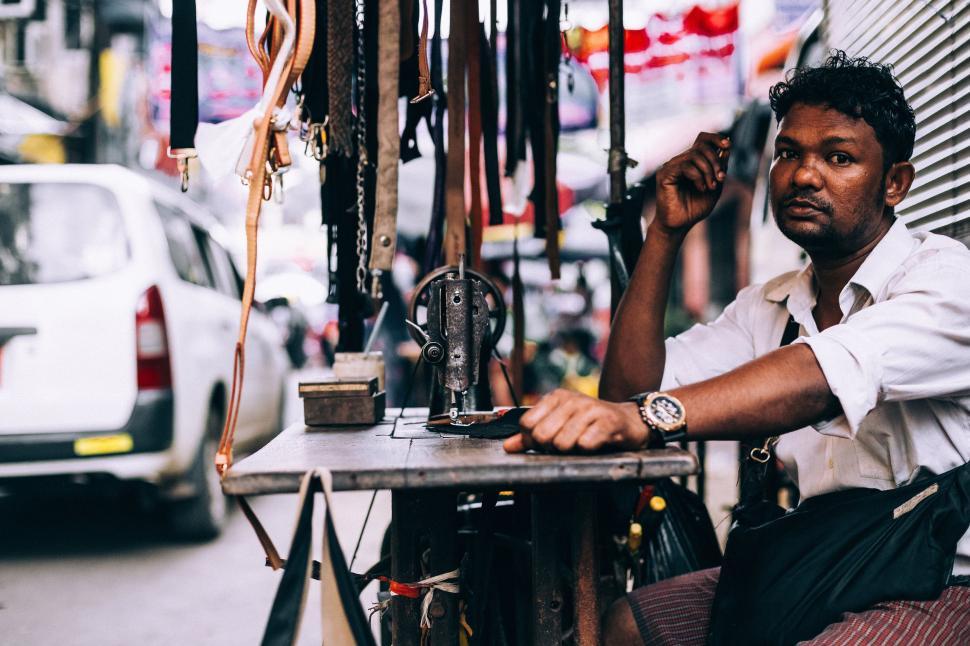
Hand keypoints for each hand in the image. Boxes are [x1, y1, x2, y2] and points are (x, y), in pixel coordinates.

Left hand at [503, 389, 648, 452]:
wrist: (628, 421)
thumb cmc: (591, 424)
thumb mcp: (560, 425)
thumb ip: (532, 436)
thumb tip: (508, 446)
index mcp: (556, 397)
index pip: (527, 424)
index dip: (533, 440)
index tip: (546, 443)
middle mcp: (571, 400)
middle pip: (542, 435)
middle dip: (551, 448)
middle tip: (566, 445)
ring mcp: (590, 409)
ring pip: (562, 442)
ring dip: (571, 450)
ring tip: (581, 443)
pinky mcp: (607, 422)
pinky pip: (585, 444)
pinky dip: (588, 450)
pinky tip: (595, 444)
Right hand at [654, 133, 730, 233]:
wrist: (679, 225)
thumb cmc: (694, 208)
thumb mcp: (715, 186)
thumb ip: (720, 168)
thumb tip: (727, 147)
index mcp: (691, 162)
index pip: (702, 140)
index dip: (716, 138)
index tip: (728, 144)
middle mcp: (680, 161)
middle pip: (701, 146)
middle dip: (715, 160)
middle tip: (720, 178)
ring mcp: (671, 167)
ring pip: (694, 155)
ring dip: (708, 171)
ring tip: (710, 187)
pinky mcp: (664, 174)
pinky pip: (685, 166)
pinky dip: (697, 176)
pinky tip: (700, 188)